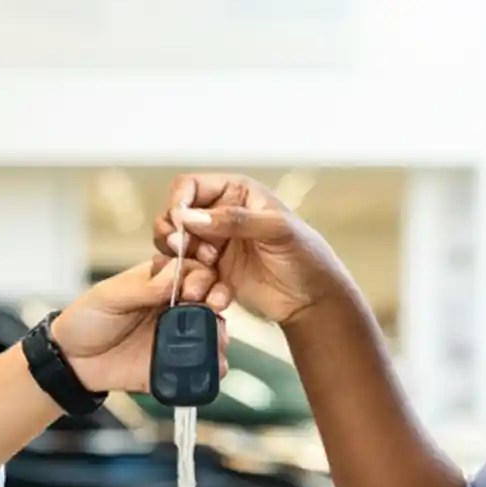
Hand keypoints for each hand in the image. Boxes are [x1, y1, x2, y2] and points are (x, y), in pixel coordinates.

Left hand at [51, 259, 231, 393]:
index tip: (193, 289)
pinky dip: (213, 366)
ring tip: (217, 339)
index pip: (194, 270)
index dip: (200, 276)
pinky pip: (202, 365)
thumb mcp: (109, 295)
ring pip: (213, 331)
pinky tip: (214, 366)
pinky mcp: (175, 364)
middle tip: (213, 308)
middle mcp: (175, 306)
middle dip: (218, 300)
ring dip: (221, 334)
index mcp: (161, 281)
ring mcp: (178, 336)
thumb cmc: (86, 319)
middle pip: (212, 298)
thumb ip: (143, 286)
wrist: (71, 361)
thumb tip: (176, 274)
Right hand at [153, 174, 346, 325]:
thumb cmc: (305, 257)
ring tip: (206, 270)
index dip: (179, 203)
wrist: (312, 300)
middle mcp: (219, 214)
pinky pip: (184, 271)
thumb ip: (234, 220)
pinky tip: (208, 287)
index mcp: (236, 192)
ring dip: (180, 258)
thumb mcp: (277, 230)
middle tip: (184, 251)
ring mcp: (213, 243)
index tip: (180, 226)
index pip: (189, 186)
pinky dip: (188, 279)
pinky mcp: (211, 272)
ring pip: (173, 244)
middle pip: (174, 215)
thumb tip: (189, 217)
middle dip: (174, 234)